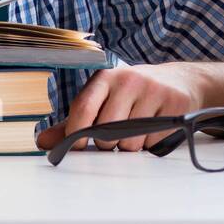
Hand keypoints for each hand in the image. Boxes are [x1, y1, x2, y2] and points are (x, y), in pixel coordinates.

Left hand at [36, 62, 207, 152]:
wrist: (180, 80)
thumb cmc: (133, 92)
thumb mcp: (103, 98)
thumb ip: (74, 121)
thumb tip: (43, 142)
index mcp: (106, 76)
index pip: (83, 109)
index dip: (76, 134)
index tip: (77, 147)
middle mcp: (129, 80)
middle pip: (106, 132)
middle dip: (107, 144)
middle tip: (114, 135)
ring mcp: (154, 91)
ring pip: (129, 142)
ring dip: (129, 146)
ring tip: (136, 129)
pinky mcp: (174, 105)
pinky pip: (152, 142)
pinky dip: (150, 144)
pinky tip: (154, 127)